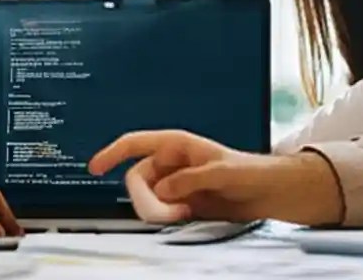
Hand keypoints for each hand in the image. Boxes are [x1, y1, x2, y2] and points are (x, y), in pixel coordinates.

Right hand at [88, 130, 246, 222]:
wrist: (267, 193)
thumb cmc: (250, 172)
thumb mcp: (222, 172)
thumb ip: (190, 179)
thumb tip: (162, 188)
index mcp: (176, 144)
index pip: (135, 144)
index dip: (111, 153)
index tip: (95, 168)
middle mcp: (170, 163)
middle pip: (136, 179)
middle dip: (146, 199)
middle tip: (169, 214)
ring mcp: (173, 183)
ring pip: (145, 198)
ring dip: (157, 210)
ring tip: (183, 214)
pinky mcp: (179, 202)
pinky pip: (158, 211)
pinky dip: (165, 217)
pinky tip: (185, 215)